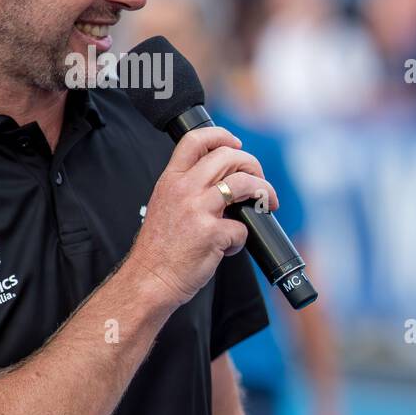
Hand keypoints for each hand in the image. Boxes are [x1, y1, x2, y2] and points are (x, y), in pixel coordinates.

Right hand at [128, 127, 280, 308]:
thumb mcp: (165, 205)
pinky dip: (241, 239)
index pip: (195, 140)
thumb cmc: (160, 248)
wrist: (149, 279)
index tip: (237, 144)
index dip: (222, 136)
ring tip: (266, 204)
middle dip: (253, 165)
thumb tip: (226, 181)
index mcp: (171, 180)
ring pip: (243, 183)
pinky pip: (243, 227)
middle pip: (228, 157)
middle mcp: (184, 189)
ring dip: (263, 192)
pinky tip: (228, 247)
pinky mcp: (212, 232)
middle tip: (259, 181)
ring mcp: (198, 209)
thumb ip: (189, 189)